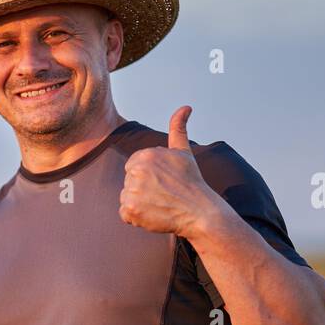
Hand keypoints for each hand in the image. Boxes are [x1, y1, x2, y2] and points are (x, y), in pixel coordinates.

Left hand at [118, 105, 221, 237]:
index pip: (133, 166)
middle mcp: (136, 172)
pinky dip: (136, 217)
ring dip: (140, 203)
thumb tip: (185, 107)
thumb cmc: (191, 182)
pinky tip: (153, 213)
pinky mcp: (130, 210)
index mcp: (145, 156)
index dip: (149, 176)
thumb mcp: (183, 151)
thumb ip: (178, 128)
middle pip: (129, 182)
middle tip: (163, 193)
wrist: (199, 211)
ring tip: (160, 203)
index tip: (164, 181)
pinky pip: (125, 214)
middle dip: (143, 189)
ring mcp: (132, 192)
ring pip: (127, 197)